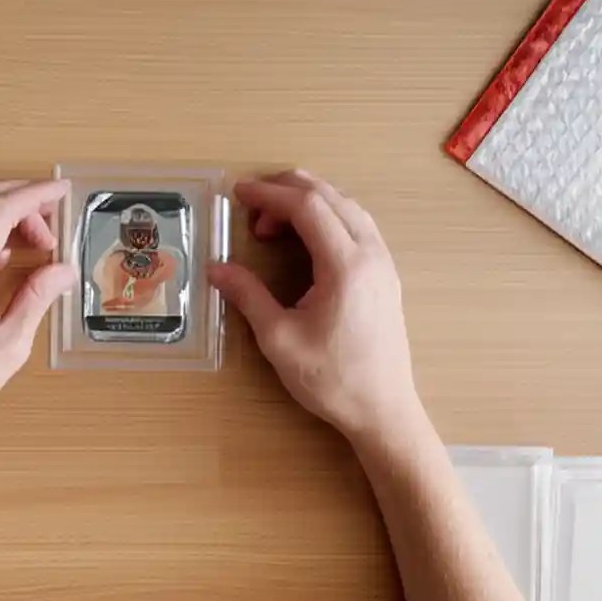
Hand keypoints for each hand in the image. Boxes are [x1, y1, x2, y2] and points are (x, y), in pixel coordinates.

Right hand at [207, 170, 420, 440]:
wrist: (383, 410)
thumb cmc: (331, 380)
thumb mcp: (279, 339)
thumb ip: (248, 296)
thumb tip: (216, 269)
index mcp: (345, 266)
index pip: (307, 207)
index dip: (269, 194)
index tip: (237, 194)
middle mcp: (371, 254)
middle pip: (330, 197)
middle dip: (287, 190)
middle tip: (250, 205)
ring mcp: (383, 262)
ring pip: (347, 207)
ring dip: (309, 202)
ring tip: (273, 222)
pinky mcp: (386, 275)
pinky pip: (358, 225)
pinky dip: (328, 217)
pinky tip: (305, 238)